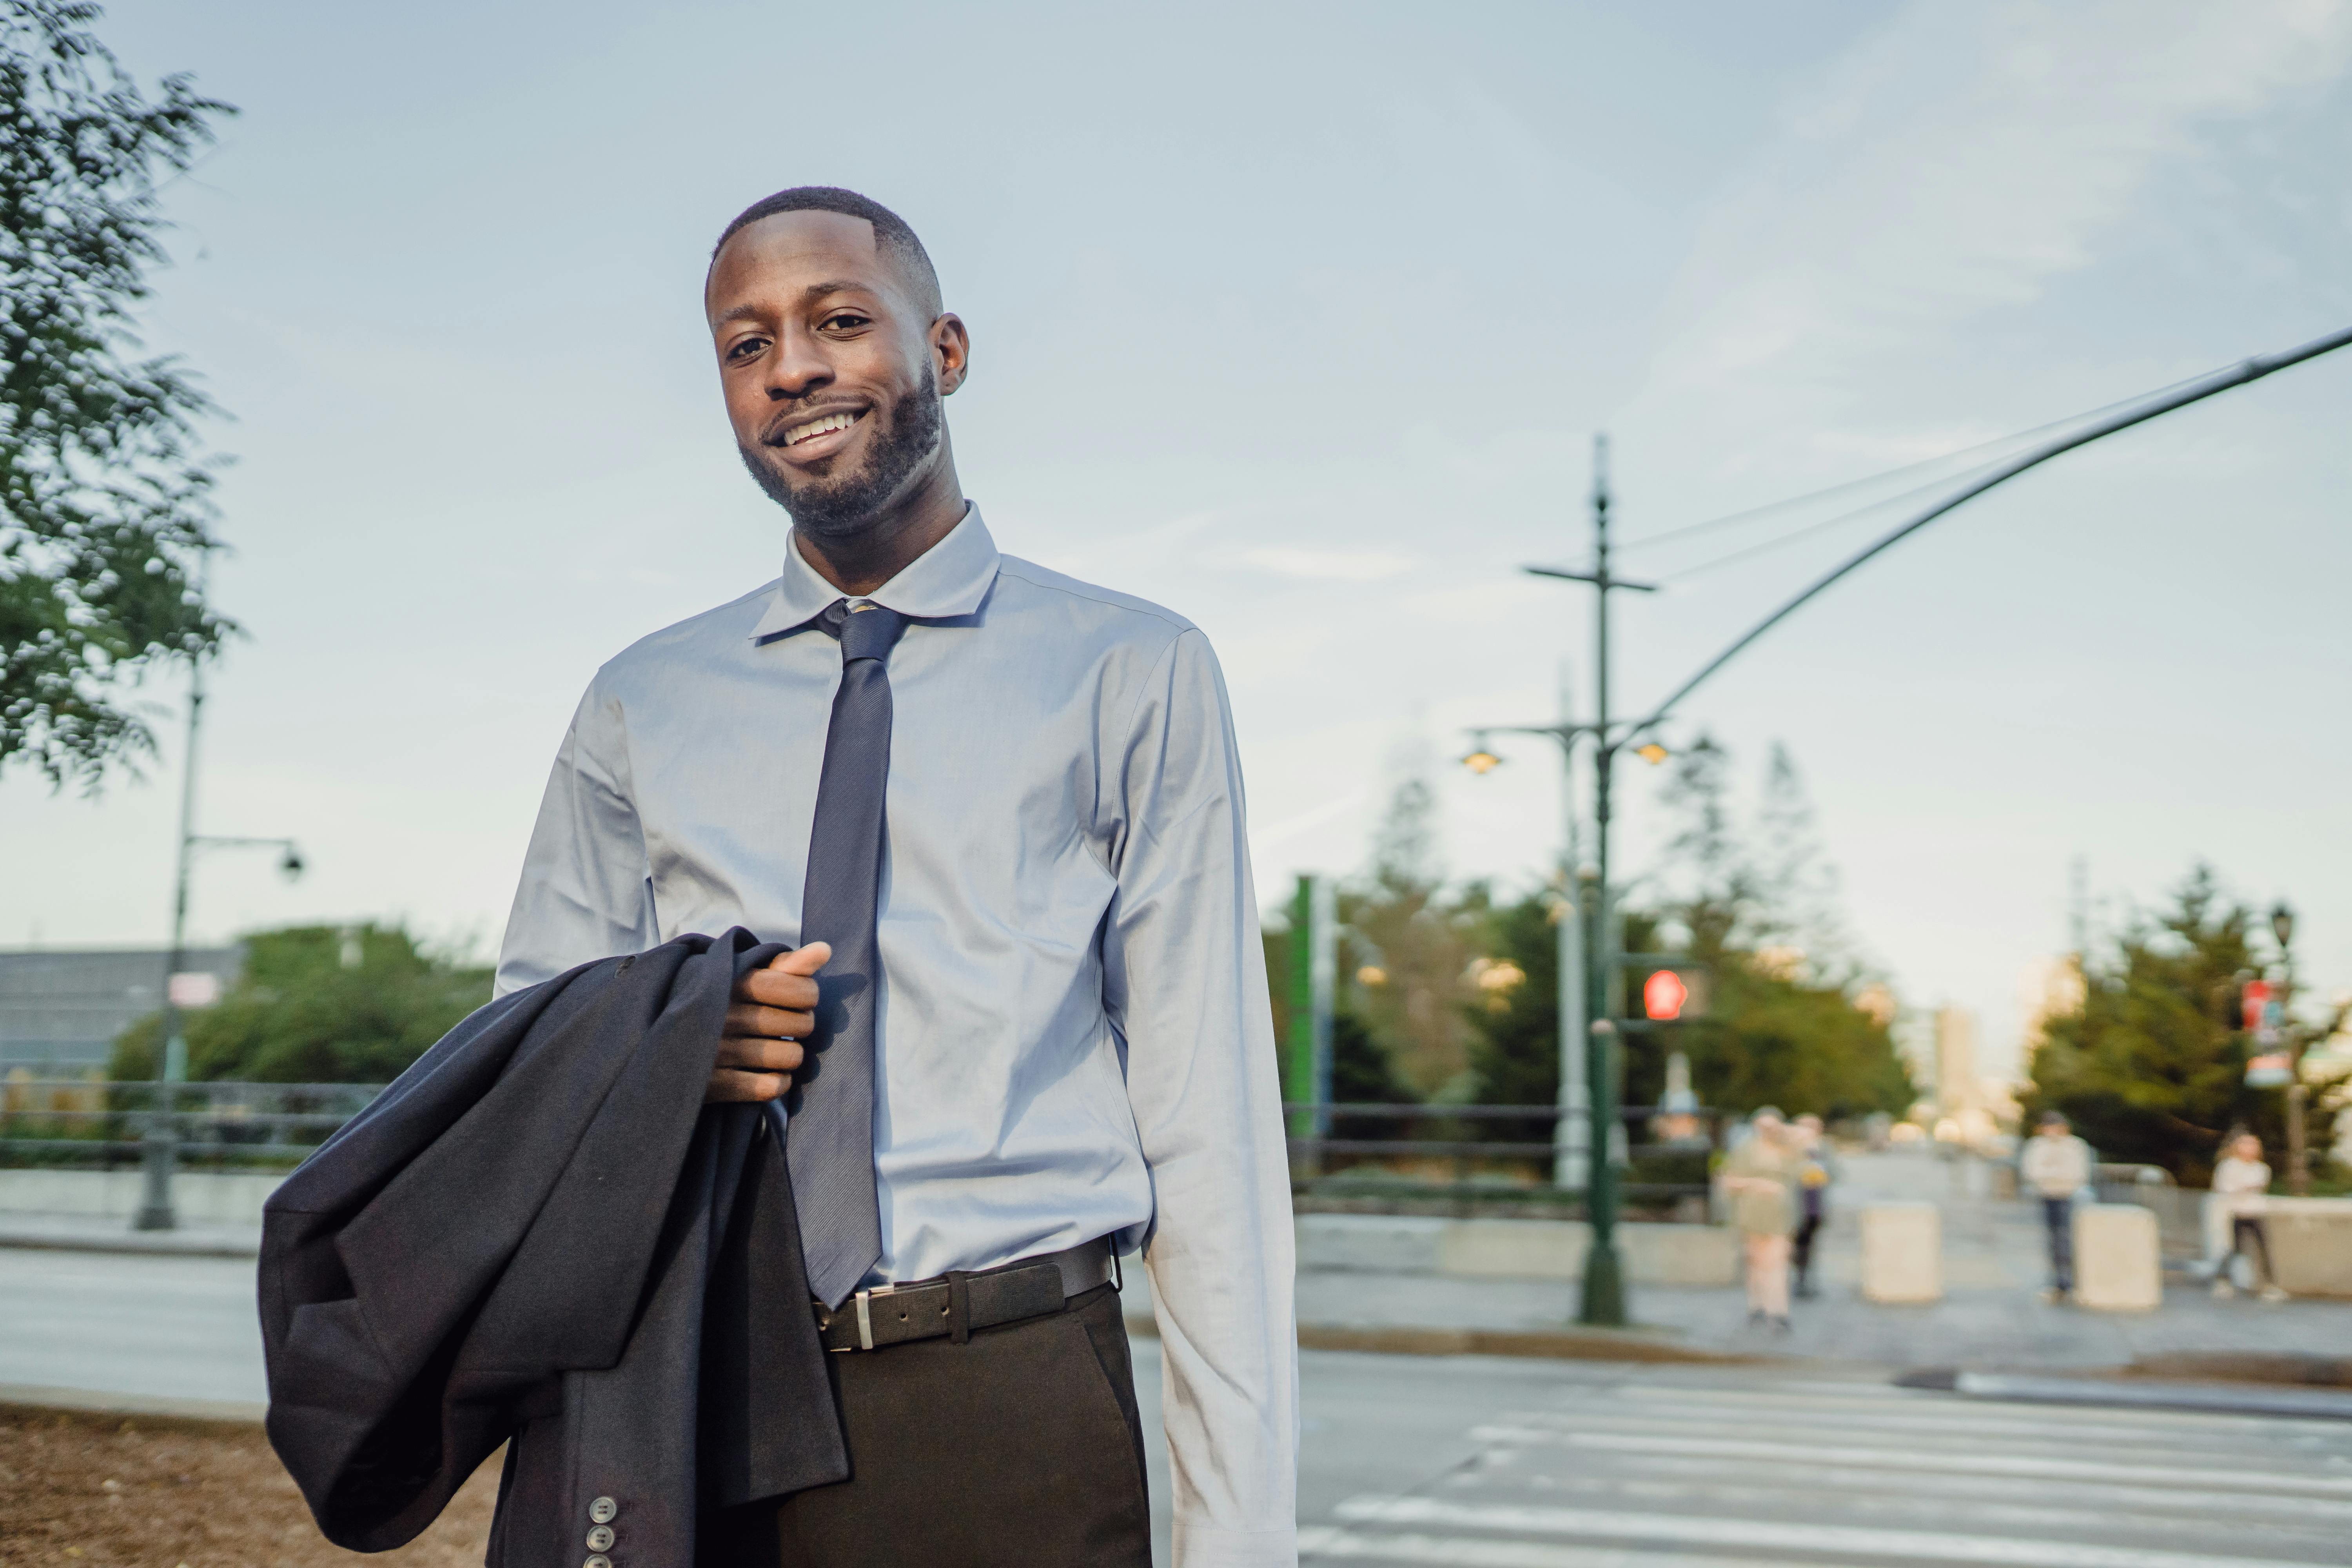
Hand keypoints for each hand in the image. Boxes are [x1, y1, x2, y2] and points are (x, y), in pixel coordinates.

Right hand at [706, 943, 828, 1102]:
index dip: (808, 996)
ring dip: (789, 1056)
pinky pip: (773, 1087)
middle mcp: (726, 1015)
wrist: (662, 1034)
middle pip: (803, 1025)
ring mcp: (719, 1052)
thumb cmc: (720, 998)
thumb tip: (825, 949)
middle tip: (781, 1024)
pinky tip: (765, 1072)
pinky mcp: (715, 1085)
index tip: (795, 998)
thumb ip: (788, 964)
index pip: (803, 990)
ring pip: (791, 1057)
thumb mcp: (747, 974)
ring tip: (772, 1049)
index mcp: (735, 983)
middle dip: (800, 1025)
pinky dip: (777, 1082)